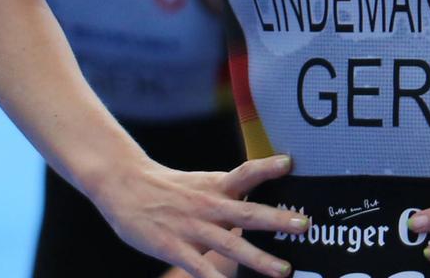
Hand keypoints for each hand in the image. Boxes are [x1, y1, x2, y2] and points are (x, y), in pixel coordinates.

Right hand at [92, 154, 306, 277]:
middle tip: (305, 224)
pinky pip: (199, 268)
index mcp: (217, 186)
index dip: (267, 168)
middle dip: (278, 219)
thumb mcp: (204, 183)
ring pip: (230, 245)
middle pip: (247, 212)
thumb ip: (231, 194)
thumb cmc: (172, 188)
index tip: (290, 163)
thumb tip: (263, 206)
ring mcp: (192, 228)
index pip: (246, 173)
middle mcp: (209, 206)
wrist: (124, 186)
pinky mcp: (174, 248)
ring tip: (284, 270)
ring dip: (259, 258)